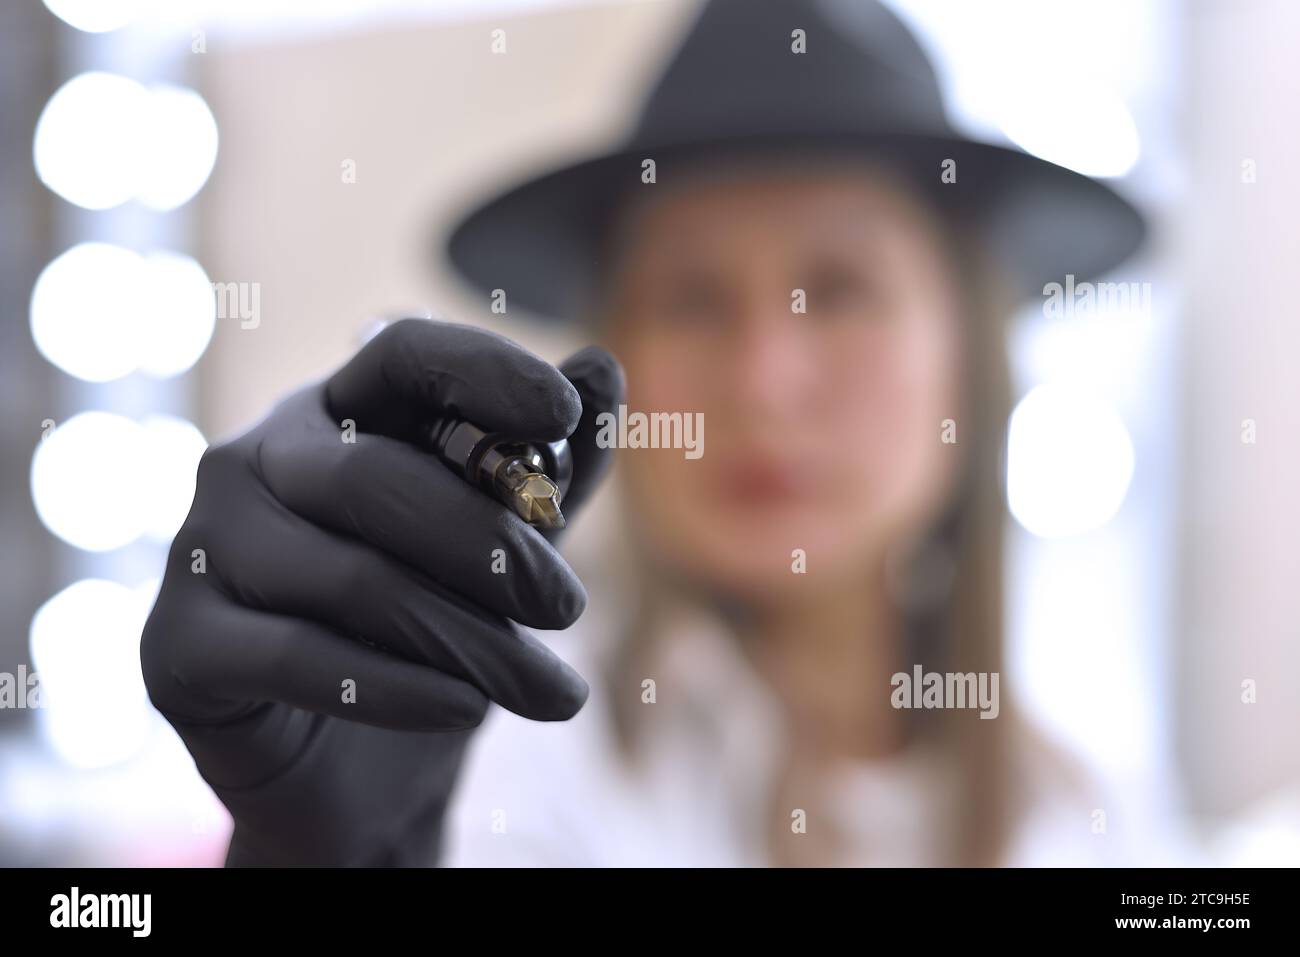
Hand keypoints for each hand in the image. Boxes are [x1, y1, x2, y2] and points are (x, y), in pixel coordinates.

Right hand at [140, 318, 623, 864]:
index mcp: (335, 415)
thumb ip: (552, 468)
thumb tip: (602, 366)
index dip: (482, 370)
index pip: (399, 356)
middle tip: (569, 607)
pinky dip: (401, 687)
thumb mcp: (506, 549)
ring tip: (553, 691)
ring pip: (353, 578)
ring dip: (472, 640)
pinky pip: (300, 656)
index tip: (563, 415)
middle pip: (375, 478)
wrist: (354, 774)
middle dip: (490, 547)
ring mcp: (203, 547)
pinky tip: (467, 710)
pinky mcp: (177, 643)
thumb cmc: (433, 634)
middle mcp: (254, 461)